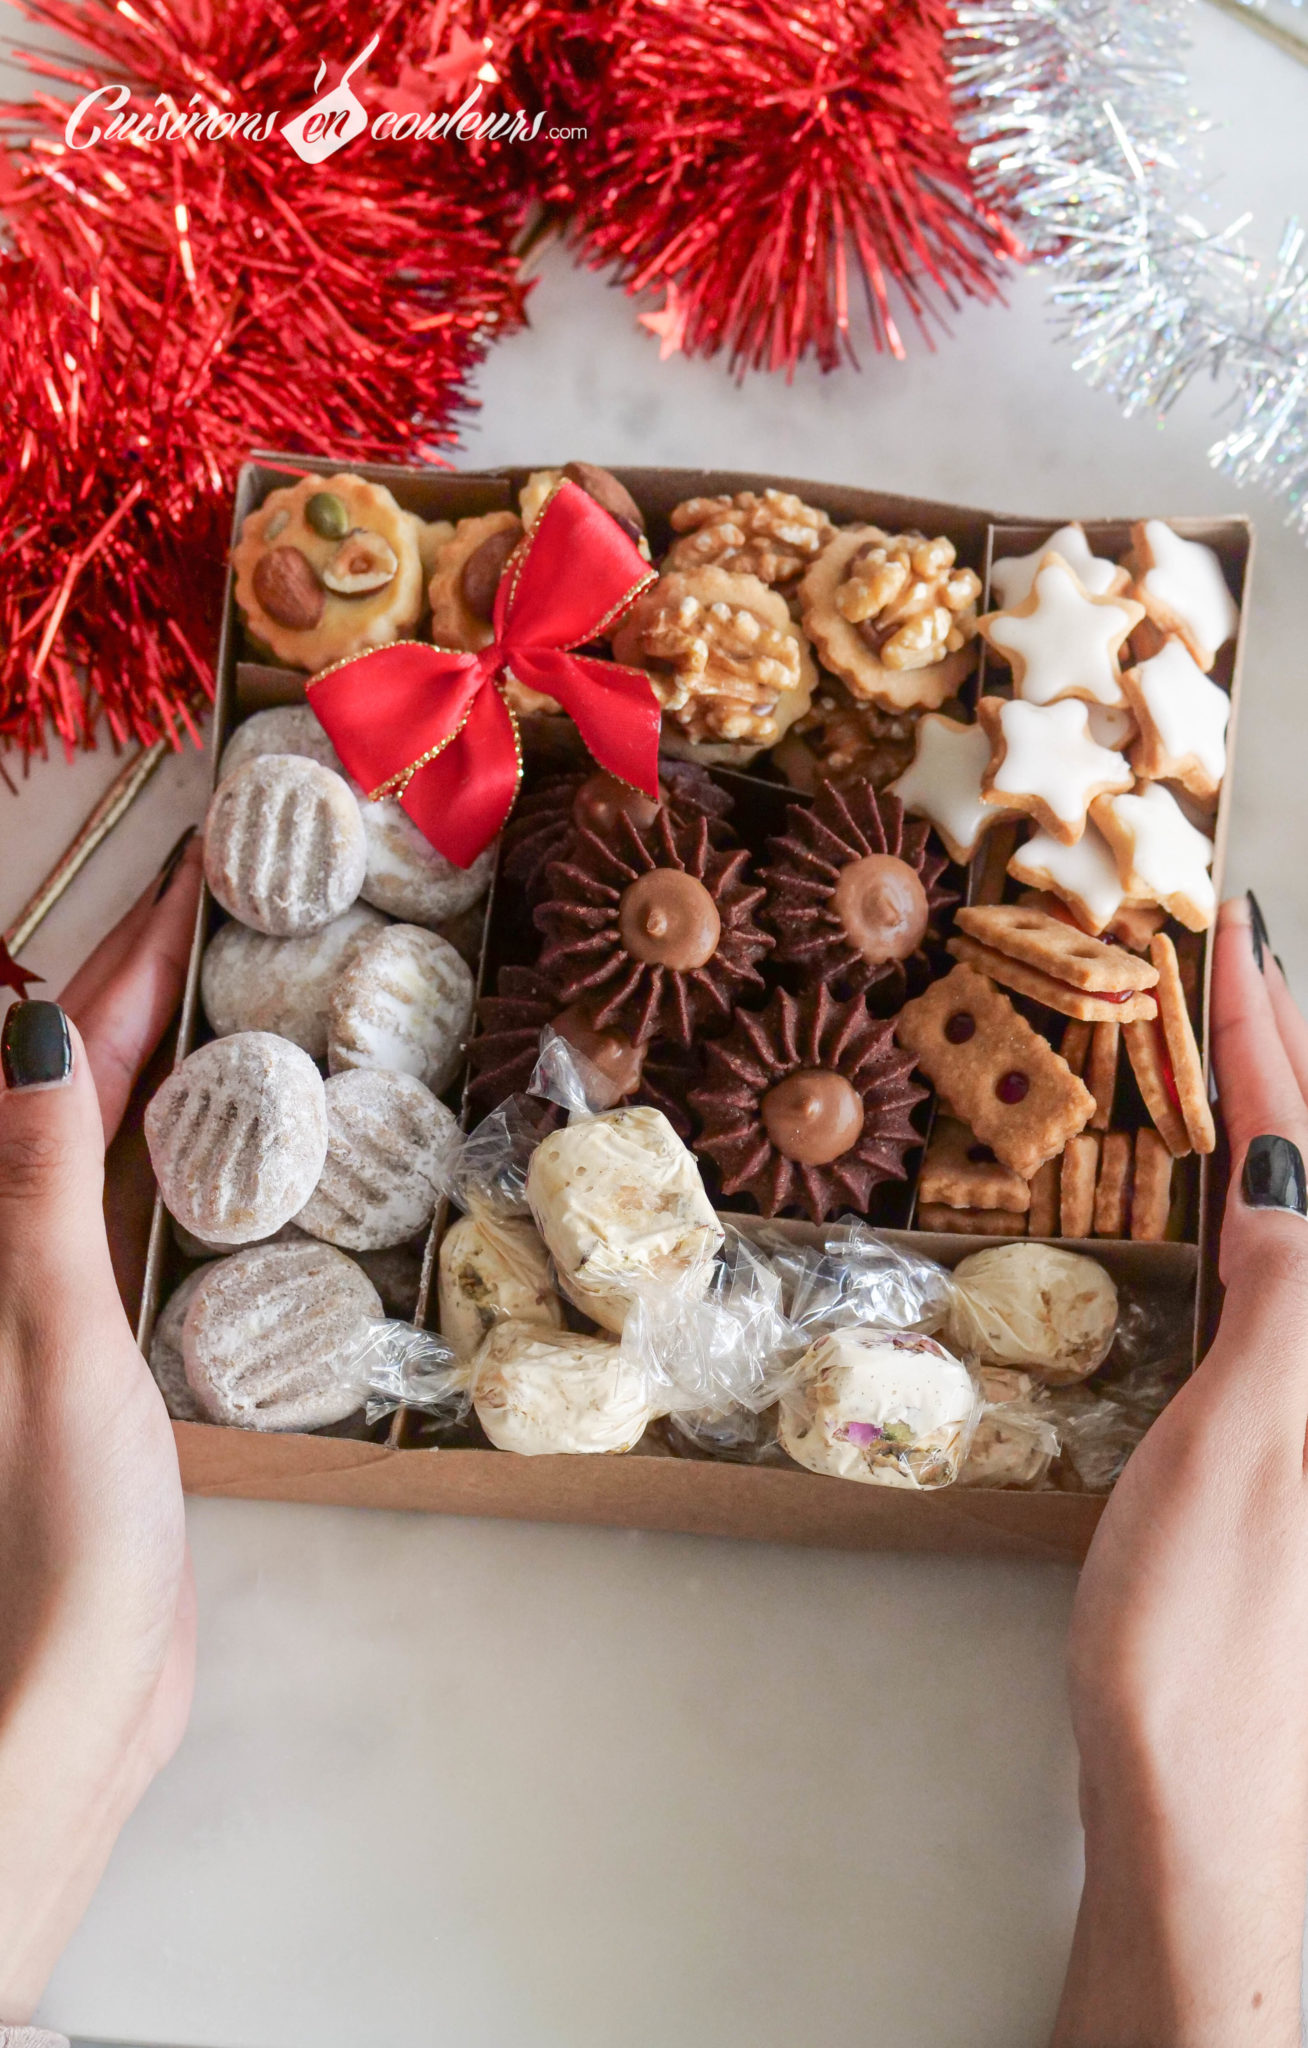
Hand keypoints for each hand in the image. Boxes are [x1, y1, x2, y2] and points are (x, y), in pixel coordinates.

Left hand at [0, 830, 201, 2023]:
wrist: (68, 1694)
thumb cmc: (53, 1535)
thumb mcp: (48, 1342)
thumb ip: (37, 1187)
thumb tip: (36, 1030)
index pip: (54, 1056)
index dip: (123, 956)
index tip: (194, 865)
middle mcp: (8, 1246)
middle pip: (76, 1080)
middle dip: (143, 982)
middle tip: (232, 892)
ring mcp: (50, 1293)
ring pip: (112, 1137)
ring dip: (166, 1053)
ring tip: (241, 976)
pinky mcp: (95, 1342)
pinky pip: (137, 1206)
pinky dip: (183, 1146)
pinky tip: (230, 1126)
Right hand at [1055, 894, 1307, 2046]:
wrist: (1210, 1821)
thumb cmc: (1213, 1657)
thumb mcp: (1247, 1456)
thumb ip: (1292, 1298)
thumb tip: (1291, 1161)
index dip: (1273, 1045)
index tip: (1233, 945)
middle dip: (1281, 1071)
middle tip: (1230, 978)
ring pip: (1304, 1233)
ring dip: (1268, 1135)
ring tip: (1225, 1058)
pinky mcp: (1291, 1447)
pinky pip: (1279, 1287)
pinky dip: (1249, 1214)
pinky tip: (1223, 1204)